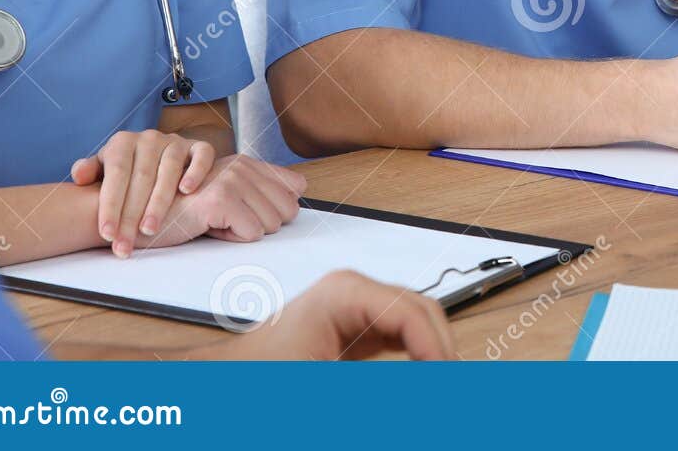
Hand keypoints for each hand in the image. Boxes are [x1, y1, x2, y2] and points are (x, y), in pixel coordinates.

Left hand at [71, 129, 218, 255]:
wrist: (157, 153)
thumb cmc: (126, 171)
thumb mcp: (104, 169)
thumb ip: (90, 170)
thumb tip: (79, 176)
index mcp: (123, 143)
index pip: (116, 175)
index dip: (111, 205)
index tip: (107, 234)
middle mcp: (149, 138)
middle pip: (141, 178)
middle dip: (132, 215)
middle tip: (126, 244)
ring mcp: (175, 141)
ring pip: (170, 170)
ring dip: (160, 202)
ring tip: (150, 229)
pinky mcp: (198, 146)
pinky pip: (202, 155)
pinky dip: (196, 171)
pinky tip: (187, 191)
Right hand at [141, 154, 306, 249]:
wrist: (143, 218)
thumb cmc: (184, 212)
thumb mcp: (227, 196)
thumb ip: (260, 190)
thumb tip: (299, 193)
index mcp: (246, 162)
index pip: (296, 186)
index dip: (278, 208)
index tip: (252, 211)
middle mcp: (241, 165)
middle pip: (288, 209)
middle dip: (262, 223)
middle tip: (228, 219)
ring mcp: (231, 180)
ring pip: (271, 223)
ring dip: (244, 231)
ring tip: (216, 221)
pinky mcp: (221, 199)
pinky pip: (252, 233)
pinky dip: (233, 238)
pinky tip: (209, 227)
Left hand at [197, 271, 452, 360]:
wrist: (225, 381)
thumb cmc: (257, 374)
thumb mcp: (324, 378)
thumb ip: (382, 378)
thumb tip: (428, 375)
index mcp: (345, 293)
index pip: (413, 314)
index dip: (437, 350)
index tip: (447, 378)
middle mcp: (355, 295)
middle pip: (422, 315)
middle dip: (440, 352)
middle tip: (452, 383)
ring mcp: (356, 312)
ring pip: (417, 328)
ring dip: (430, 356)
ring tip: (439, 380)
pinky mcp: (355, 334)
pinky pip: (401, 341)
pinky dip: (415, 360)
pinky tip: (421, 375)